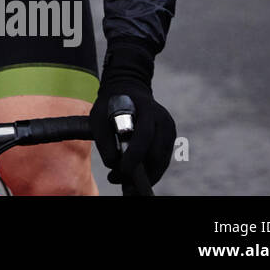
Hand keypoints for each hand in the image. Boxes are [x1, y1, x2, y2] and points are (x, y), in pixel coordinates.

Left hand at [91, 40, 176, 186]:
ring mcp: (169, 128)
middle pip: (157, 153)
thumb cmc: (110, 103)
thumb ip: (103, 139)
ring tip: (125, 182)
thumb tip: (113, 164)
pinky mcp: (170, 136)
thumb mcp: (99, 115)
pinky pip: (162, 159)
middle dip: (141, 173)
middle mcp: (163, 119)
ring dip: (146, 175)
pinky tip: (135, 175)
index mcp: (147, 109)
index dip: (135, 156)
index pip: (144, 136)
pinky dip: (150, 169)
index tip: (123, 171)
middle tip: (121, 182)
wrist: (128, 86)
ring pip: (162, 160)